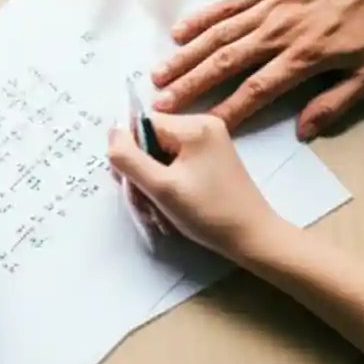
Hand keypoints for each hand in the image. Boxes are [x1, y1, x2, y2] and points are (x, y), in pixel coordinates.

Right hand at [107, 113, 284, 259]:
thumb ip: (129, 158)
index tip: (135, 184)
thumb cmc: (208, 213)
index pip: (142, 125)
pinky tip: (171, 205)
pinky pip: (175, 163)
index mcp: (194, 125)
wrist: (252, 237)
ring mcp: (209, 142)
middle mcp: (203, 126)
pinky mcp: (211, 159)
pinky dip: (167, 183)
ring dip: (152, 182)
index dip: (130, 153)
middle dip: (141, 171)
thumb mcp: (161, 187)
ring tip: (159, 208)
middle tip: (146, 201)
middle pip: (151, 139)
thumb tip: (112, 132)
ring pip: (160, 154)